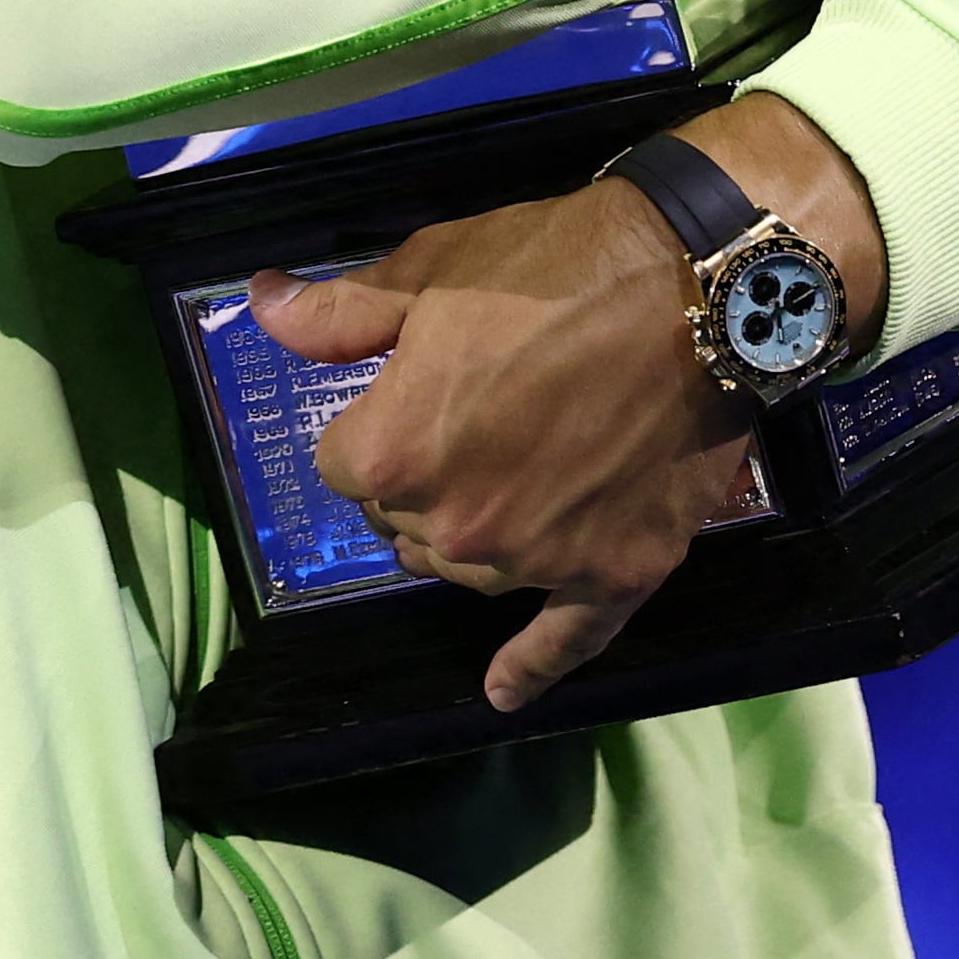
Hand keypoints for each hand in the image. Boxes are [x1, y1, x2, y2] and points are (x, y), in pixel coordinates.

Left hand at [241, 94, 879, 711]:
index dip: (377, 420)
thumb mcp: (432, 271)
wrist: (698, 285)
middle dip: (423, 477)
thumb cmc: (555, 265)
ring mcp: (538, 561)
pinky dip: (531, 668)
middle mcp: (456, 527)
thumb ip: (339, 314)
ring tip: (516, 470)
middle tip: (477, 415)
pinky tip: (503, 692)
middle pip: (404, 523)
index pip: (343, 466)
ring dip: (477, 532)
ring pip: (470, 568)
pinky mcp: (615, 574)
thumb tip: (260, 308)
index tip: (417, 385)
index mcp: (394, 454)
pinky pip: (562, 641)